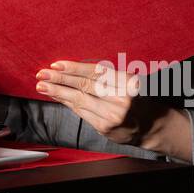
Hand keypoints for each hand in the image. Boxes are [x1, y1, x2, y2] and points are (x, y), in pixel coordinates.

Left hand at [35, 60, 189, 158]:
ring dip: (58, 92)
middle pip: (85, 86)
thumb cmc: (136, 98)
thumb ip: (105, 76)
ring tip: (41, 85)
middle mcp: (121, 99)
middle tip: (42, 74)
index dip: (74, 68)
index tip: (56, 64)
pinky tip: (55, 96)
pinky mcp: (105, 128)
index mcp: (128, 83)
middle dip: (60, 79)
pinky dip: (66, 103)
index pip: (96, 72)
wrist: (152, 126)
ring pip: (79, 100)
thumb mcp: (127, 82)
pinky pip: (81, 112)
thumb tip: (72, 68)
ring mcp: (112, 116)